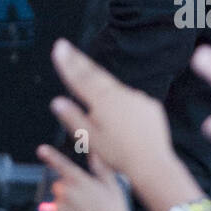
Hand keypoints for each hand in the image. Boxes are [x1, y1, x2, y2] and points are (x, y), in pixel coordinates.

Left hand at [37, 145, 132, 210]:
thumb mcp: (114, 190)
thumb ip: (101, 169)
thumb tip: (95, 154)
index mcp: (80, 182)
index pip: (62, 165)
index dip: (51, 155)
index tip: (41, 150)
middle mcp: (66, 193)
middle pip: (60, 186)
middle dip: (70, 192)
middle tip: (87, 205)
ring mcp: (59, 208)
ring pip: (58, 202)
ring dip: (68, 208)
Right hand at [48, 39, 175, 191]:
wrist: (153, 164)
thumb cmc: (119, 155)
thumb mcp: (91, 140)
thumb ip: (73, 118)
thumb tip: (56, 101)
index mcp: (103, 102)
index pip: (80, 78)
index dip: (67, 63)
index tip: (59, 47)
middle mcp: (120, 94)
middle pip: (96, 74)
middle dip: (79, 60)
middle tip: (65, 46)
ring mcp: (137, 97)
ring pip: (115, 88)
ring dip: (102, 85)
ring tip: (89, 80)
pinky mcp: (150, 105)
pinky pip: (132, 100)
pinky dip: (123, 103)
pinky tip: (122, 116)